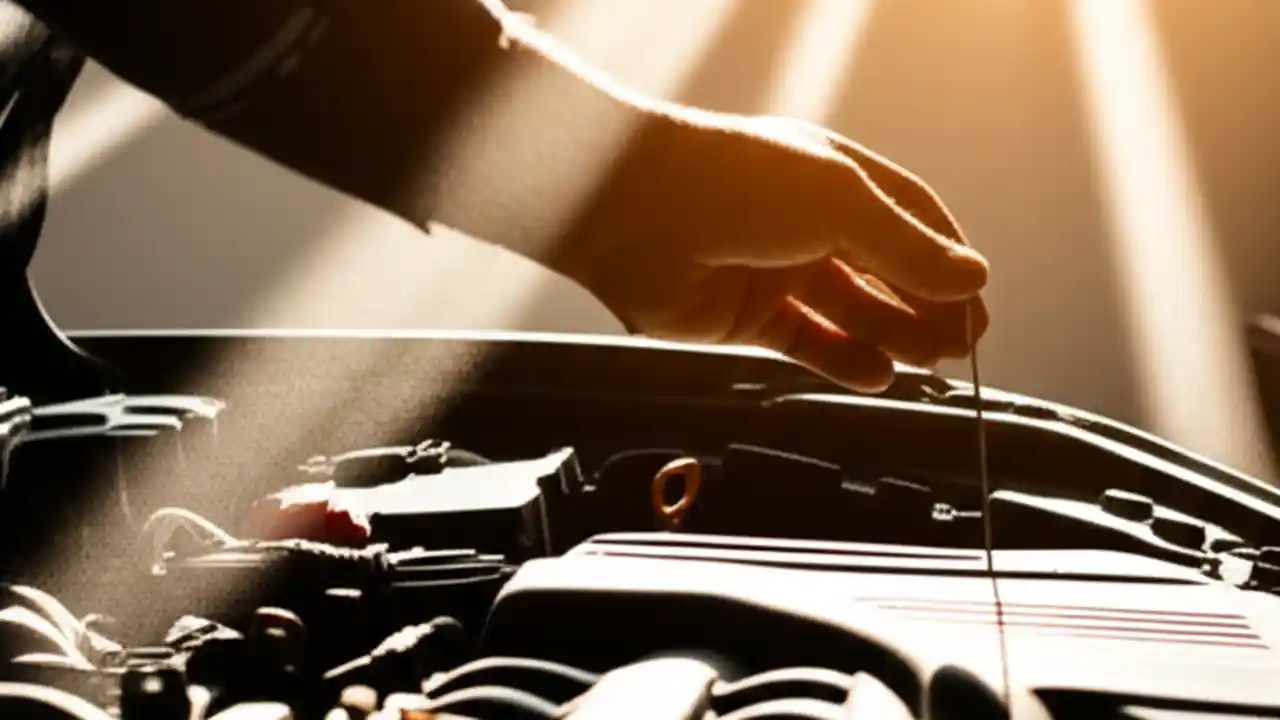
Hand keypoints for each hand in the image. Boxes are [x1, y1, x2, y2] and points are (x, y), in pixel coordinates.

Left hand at [553, 109, 989, 392]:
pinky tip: (878, 376)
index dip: (947, 260)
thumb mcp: (843, 203)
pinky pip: (807, 342)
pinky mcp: (745, 317)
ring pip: (850, 310)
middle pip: (884, 270)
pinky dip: (843, 361)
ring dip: (892, 336)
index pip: (912, 218)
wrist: (633, 211)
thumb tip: (972, 278)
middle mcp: (807, 222)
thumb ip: (907, 247)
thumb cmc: (736, 183)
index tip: (978, 301)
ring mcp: (775, 270)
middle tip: (961, 344)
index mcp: (836, 177)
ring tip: (929, 362)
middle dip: (925, 306)